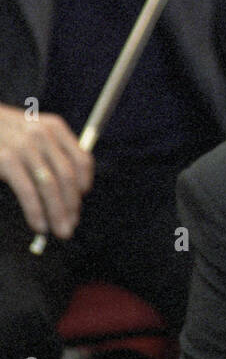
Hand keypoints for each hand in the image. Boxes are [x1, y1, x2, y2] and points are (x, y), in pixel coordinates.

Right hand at [0, 104, 93, 239]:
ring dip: (58, 213)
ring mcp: (24, 146)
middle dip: (72, 205)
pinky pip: (28, 191)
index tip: (80, 201)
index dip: (84, 184)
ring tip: (61, 231)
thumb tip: (71, 194)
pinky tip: (40, 225)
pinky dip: (36, 212)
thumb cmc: (4, 135)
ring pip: (50, 186)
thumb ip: (51, 154)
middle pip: (67, 176)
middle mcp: (42, 134)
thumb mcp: (32, 133)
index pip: (82, 159)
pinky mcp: (6, 159)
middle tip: (71, 226)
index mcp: (54, 127)